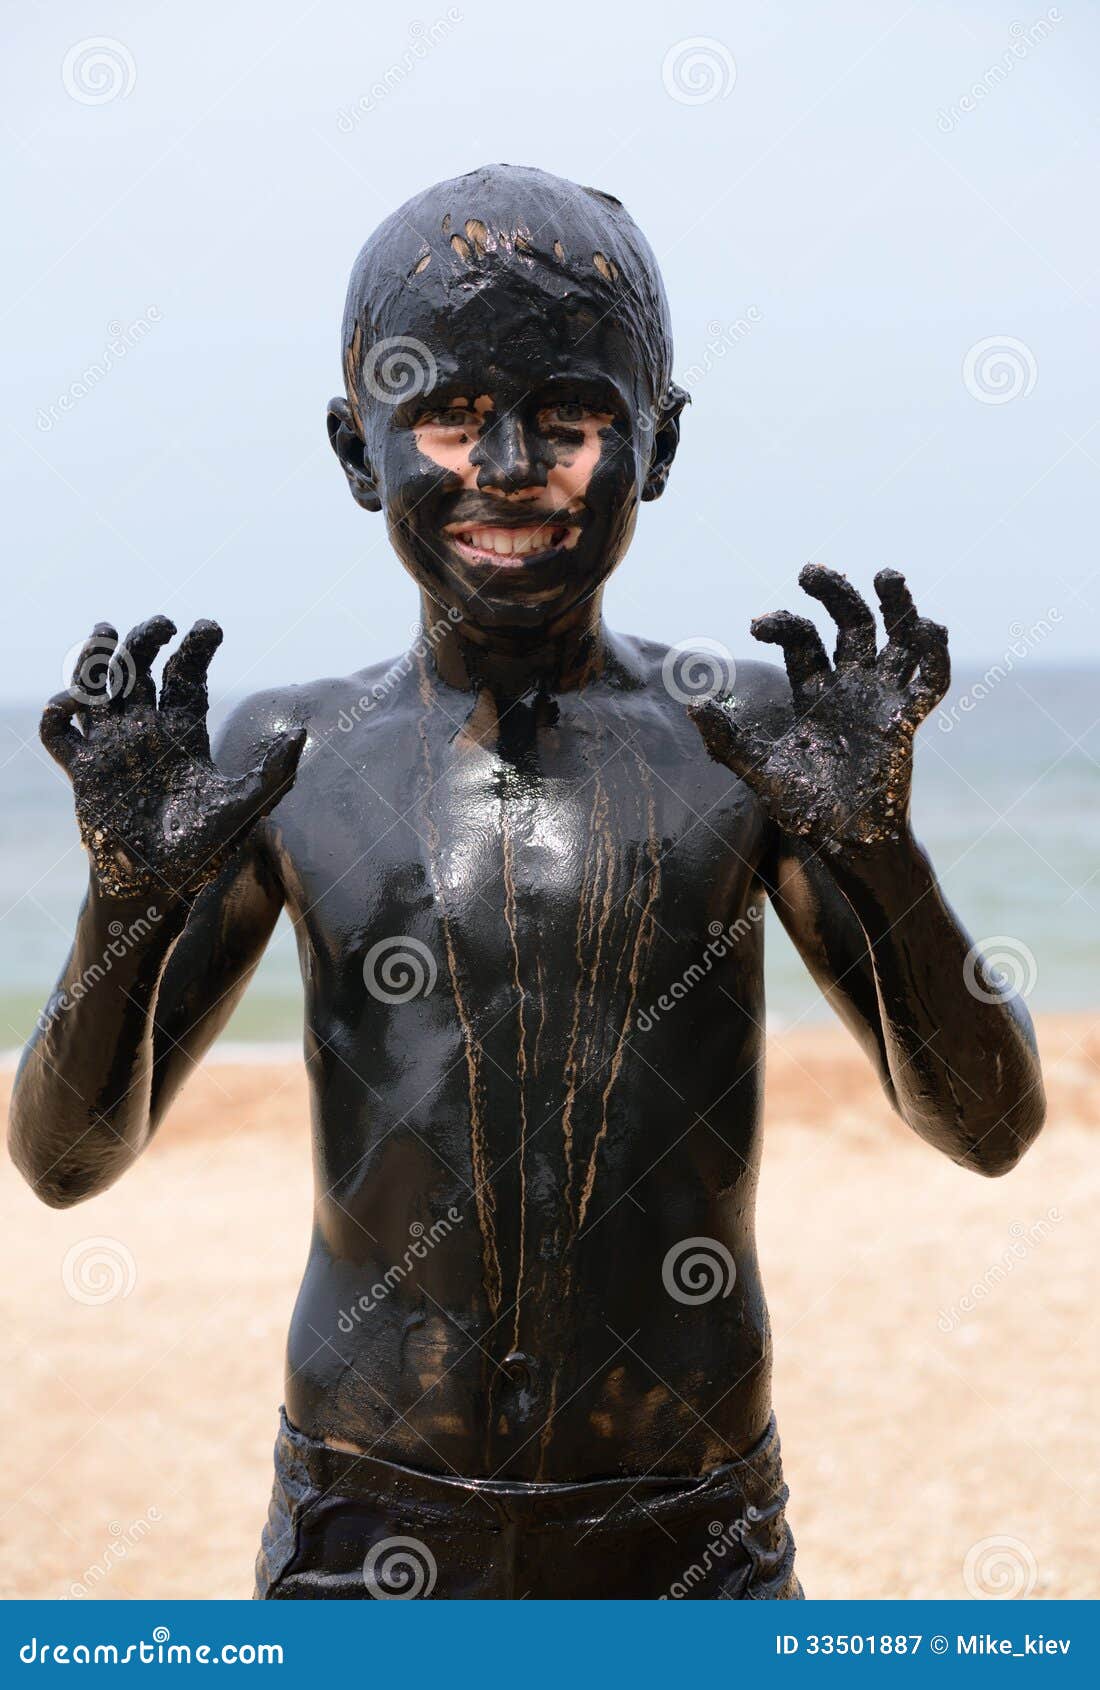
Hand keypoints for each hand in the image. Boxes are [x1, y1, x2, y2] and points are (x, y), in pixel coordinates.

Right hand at [40, 616, 305, 899]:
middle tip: (161, 623)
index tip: (209, 627)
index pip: (185, 676)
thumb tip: (302, 732)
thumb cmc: (206, 851)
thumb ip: (274, 771)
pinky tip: (75, 703)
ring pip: (97, 688)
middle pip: (138, 669)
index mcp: (183, 734)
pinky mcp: (83, 773)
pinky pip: (58, 734)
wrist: (162, 887)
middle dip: (145, 639)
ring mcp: (112, 749)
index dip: (195, 647)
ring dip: (96, 655)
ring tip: (104, 629)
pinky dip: (58, 712)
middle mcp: (145, 733)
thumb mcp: (246, 806)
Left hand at [690, 566, 948, 851]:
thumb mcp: (757, 770)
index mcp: (813, 692)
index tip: (756, 624)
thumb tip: (692, 703)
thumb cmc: (803, 807)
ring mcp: (881, 699)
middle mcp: (849, 687)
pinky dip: (934, 653)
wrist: (844, 840)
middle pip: (851, 623)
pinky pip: (930, 680)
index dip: (782, 624)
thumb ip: (726, 740)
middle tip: (811, 572)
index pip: (802, 640)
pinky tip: (928, 628)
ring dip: (896, 605)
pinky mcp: (907, 719)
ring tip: (886, 575)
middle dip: (835, 593)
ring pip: (896, 639)